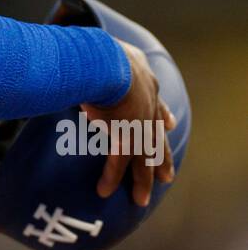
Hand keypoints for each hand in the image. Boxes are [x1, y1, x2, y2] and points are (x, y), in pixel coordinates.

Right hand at [82, 42, 176, 206]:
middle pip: (157, 137)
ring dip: (142, 180)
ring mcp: (138, 124)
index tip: (170, 125)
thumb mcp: (108, 51)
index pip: (156, 103)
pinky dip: (111, 178)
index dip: (163, 116)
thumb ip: (100, 57)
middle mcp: (147, 105)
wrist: (106, 62)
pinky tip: (105, 191)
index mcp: (145, 82)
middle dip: (162, 157)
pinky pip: (117, 163)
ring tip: (141, 198)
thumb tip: (79, 53)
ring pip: (143, 158)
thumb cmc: (100, 51)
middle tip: (167, 176)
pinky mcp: (124, 138)